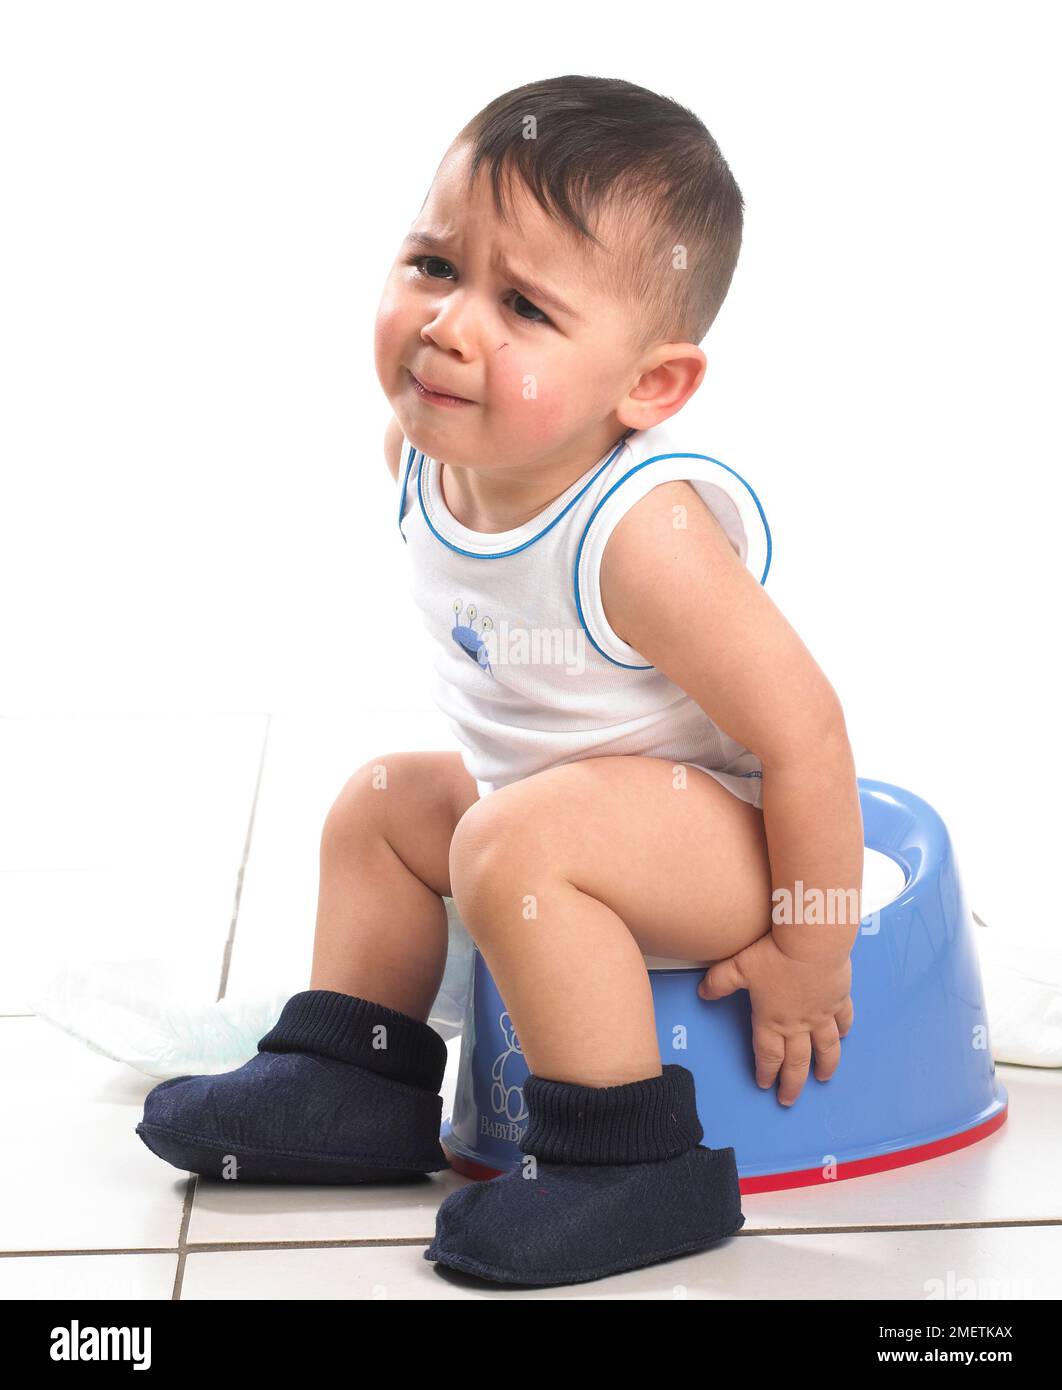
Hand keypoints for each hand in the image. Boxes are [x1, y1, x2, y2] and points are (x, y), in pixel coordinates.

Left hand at [698, 933, 854, 1106]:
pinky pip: (843, 1020)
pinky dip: (843, 1031)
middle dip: (792, 1083)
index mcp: (772, 1020)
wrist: (812, 941)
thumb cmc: (775, 954)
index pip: (768, 1055)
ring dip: (824, 1066)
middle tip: (790, 1099)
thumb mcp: (738, 966)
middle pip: (796, 1061)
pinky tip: (842, 1036)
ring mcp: (822, 1014)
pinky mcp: (839, 1000)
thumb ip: (719, 982)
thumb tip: (703, 992)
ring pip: (825, 1049)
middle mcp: (798, 1023)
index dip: (766, 1072)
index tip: (765, 1084)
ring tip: (823, 1078)